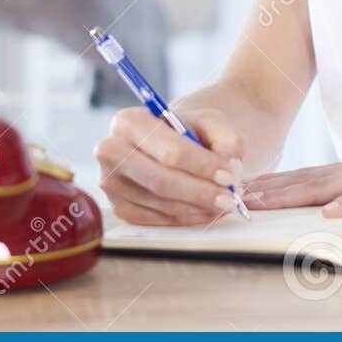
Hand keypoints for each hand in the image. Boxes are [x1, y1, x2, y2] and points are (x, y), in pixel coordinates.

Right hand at [94, 106, 246, 225]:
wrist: (168, 144)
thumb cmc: (188, 131)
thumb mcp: (211, 122)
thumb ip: (227, 137)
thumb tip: (230, 163)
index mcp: (128, 121)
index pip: (169, 151)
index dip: (203, 166)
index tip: (231, 175)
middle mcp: (111, 152)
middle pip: (162, 181)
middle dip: (201, 192)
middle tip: (231, 198)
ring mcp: (112, 184)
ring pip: (163, 204)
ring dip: (199, 207)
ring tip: (225, 202)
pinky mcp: (121, 208)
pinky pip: (159, 220)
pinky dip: (188, 217)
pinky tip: (206, 209)